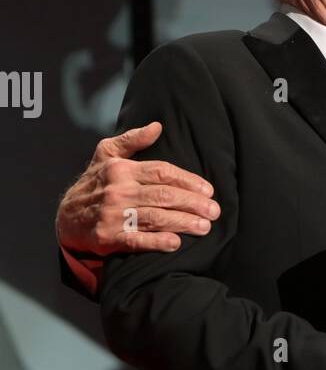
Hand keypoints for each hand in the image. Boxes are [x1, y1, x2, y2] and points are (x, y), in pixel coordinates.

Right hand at [55, 122, 220, 255]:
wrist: (66, 217)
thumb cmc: (93, 184)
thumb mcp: (106, 154)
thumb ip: (132, 140)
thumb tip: (158, 126)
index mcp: (121, 169)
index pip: (162, 172)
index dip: (188, 180)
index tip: (209, 190)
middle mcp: (118, 191)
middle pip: (164, 195)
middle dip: (193, 203)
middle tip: (214, 211)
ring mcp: (112, 215)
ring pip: (155, 217)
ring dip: (183, 222)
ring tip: (205, 227)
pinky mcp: (108, 238)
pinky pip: (137, 240)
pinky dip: (157, 242)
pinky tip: (175, 243)